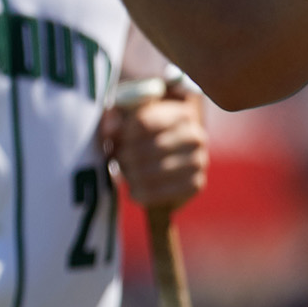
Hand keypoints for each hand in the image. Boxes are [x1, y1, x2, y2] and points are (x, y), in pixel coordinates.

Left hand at [101, 83, 208, 209]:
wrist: (163, 159)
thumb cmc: (140, 135)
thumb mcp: (126, 120)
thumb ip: (114, 120)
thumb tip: (108, 131)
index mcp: (180, 113)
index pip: (143, 122)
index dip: (124, 134)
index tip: (115, 140)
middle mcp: (195, 136)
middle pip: (152, 147)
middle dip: (129, 156)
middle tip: (119, 159)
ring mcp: (199, 161)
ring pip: (157, 171)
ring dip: (134, 175)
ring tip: (127, 173)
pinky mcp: (196, 184)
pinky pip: (164, 193)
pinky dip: (142, 193)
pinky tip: (134, 189)